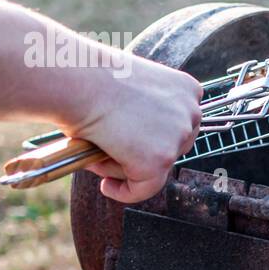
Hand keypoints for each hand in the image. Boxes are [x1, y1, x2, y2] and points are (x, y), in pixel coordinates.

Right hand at [63, 50, 203, 203]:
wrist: (77, 81)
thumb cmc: (91, 78)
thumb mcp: (131, 87)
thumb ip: (143, 111)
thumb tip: (134, 141)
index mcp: (186, 89)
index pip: (179, 125)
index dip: (155, 138)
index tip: (134, 143)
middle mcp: (191, 112)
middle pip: (173, 148)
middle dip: (143, 154)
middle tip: (111, 152)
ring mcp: (178, 136)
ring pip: (156, 168)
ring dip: (127, 167)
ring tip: (98, 156)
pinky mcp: (160, 159)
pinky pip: (145, 189)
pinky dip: (125, 192)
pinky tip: (107, 186)